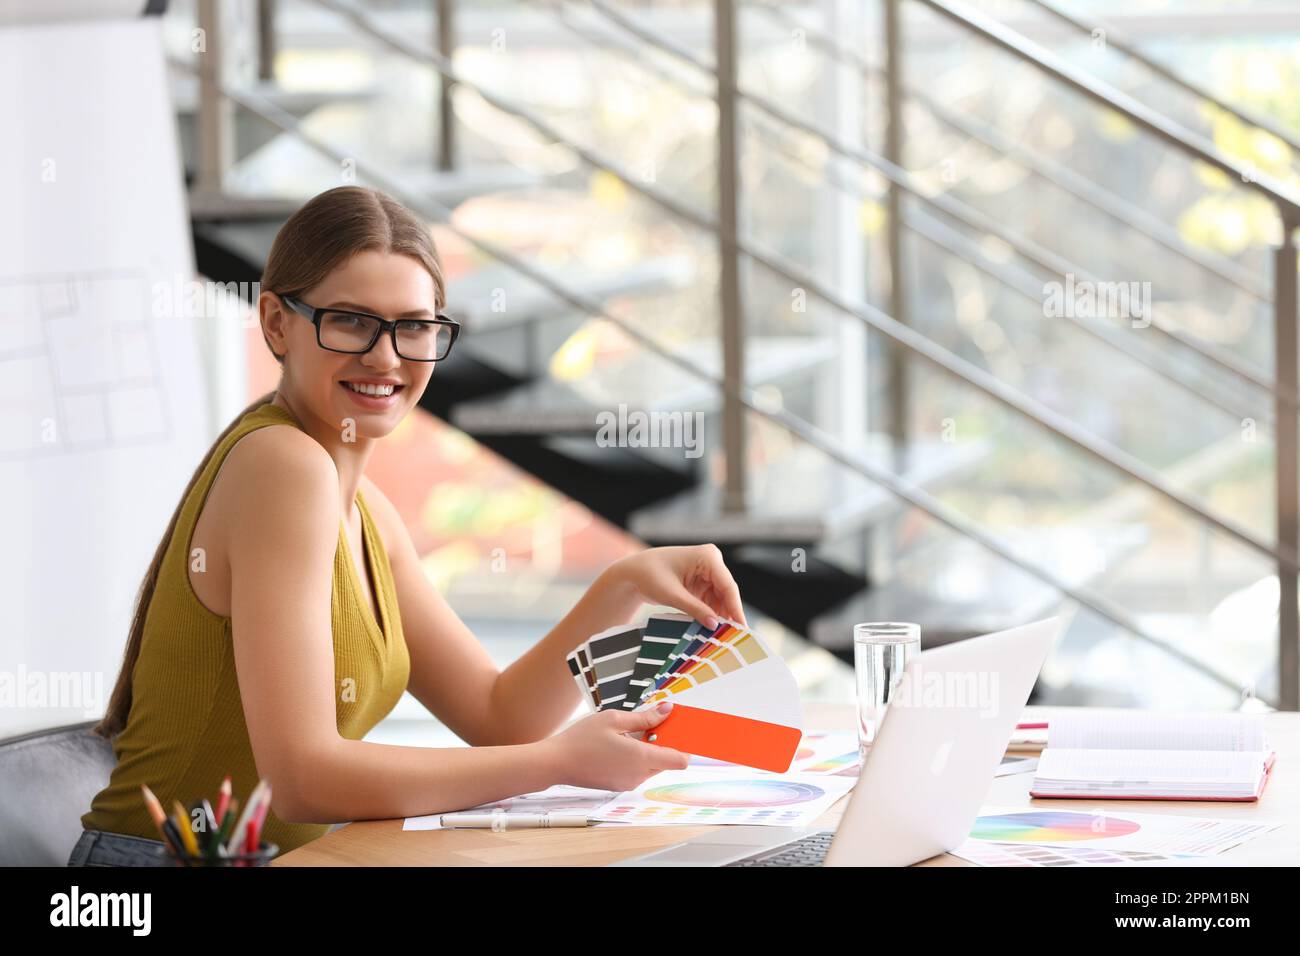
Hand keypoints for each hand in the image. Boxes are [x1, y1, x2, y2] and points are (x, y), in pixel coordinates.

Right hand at [546, 703, 690, 791]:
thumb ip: (644, 717)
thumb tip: (667, 710)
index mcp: (641, 758)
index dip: (685, 747)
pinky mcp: (619, 786)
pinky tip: (618, 746)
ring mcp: (629, 783)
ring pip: (652, 767)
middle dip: (664, 744)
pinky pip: (638, 772)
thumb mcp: (614, 719)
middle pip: (667, 762)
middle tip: (649, 725)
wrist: (556, 763)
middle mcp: (639, 775)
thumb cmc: (582, 738)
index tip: (680, 731)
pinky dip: (636, 760)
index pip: (680, 761)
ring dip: (648, 751)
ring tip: (627, 735)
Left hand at [606, 544, 746, 630]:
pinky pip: (711, 600)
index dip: (735, 608)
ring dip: (719, 616)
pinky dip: (710, 613)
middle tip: (733, 637)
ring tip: (722, 636)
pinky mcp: (702, 582)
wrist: (633, 573)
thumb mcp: (672, 595)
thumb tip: (715, 625)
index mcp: (707, 556)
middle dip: (728, 614)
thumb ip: (695, 609)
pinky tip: (711, 628)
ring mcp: (707, 571)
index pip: (727, 585)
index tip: (741, 627)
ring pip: (721, 598)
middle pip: (726, 593)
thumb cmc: (648, 576)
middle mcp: (711, 561)